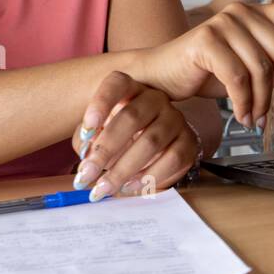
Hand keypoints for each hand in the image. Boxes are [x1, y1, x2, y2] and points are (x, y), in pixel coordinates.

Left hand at [73, 73, 199, 200]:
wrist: (152, 146)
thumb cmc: (119, 136)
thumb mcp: (98, 132)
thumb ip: (87, 141)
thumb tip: (87, 157)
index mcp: (130, 89)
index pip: (116, 84)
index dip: (100, 105)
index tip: (85, 132)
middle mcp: (155, 98)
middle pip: (131, 118)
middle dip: (106, 150)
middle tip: (86, 174)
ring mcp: (175, 118)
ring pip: (152, 141)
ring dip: (124, 169)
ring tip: (104, 188)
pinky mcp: (188, 141)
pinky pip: (172, 159)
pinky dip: (149, 176)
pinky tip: (129, 187)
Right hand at [130, 0, 273, 130]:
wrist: (161, 78)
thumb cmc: (205, 73)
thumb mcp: (247, 72)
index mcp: (255, 16)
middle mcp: (241, 13)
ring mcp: (223, 23)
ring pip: (261, 68)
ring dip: (261, 102)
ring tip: (255, 118)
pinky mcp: (206, 39)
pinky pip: (238, 77)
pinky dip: (243, 103)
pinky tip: (241, 115)